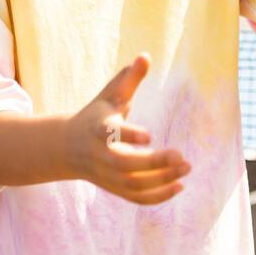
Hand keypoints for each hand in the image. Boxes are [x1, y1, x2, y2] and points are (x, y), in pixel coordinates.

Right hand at [65, 53, 190, 204]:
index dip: (128, 136)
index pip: (111, 135)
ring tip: (186, 168)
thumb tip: (145, 56)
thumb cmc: (96, 116)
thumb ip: (128, 79)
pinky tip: (180, 186)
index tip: (149, 135)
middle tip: (182, 156)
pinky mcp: (114, 188)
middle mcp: (101, 156)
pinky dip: (158, 197)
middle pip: (124, 165)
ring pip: (133, 185)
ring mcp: (107, 176)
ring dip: (161, 180)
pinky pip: (136, 197)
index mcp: (98, 130)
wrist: (69, 148)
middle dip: (154, 163)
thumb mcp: (109, 96)